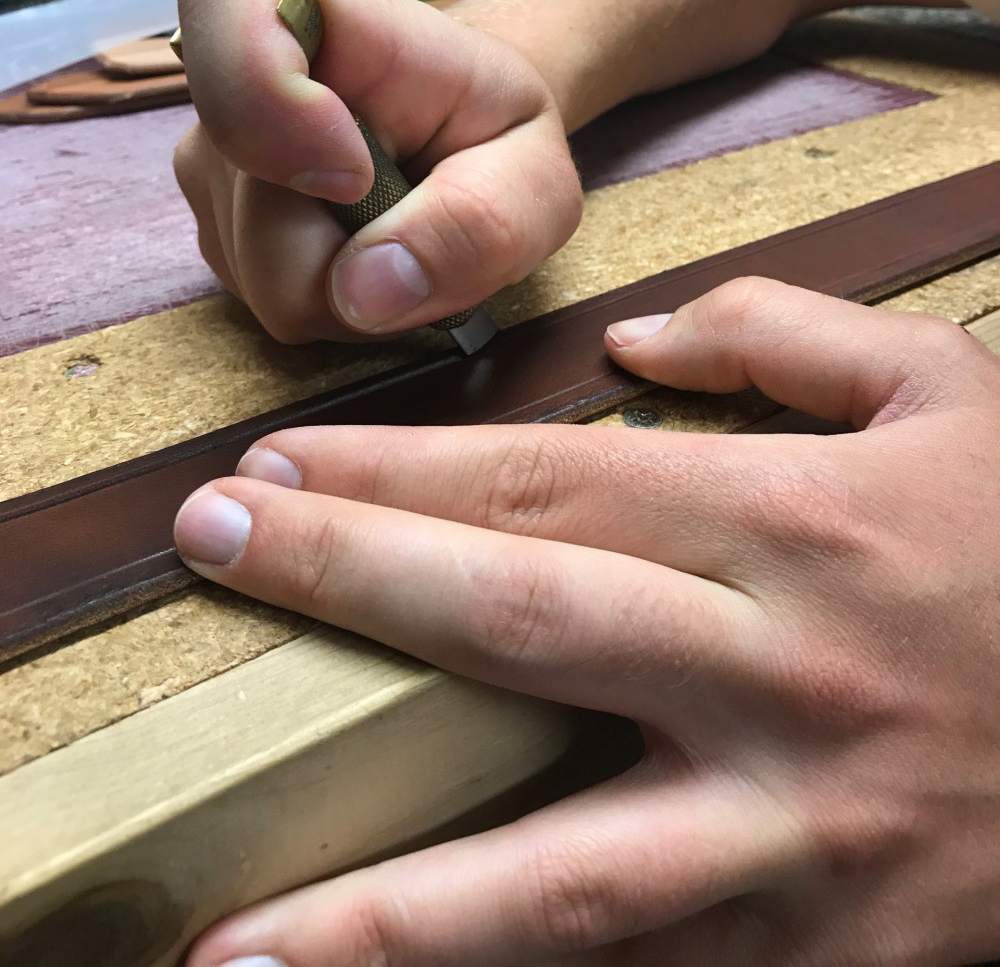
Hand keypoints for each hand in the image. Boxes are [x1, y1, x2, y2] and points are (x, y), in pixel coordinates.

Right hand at [172, 0, 580, 341]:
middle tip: (425, 219)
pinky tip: (360, 251)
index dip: (270, 103)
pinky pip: (265, 298)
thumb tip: (361, 294)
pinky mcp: (212, 226)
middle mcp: (235, 78)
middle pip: (262, 222)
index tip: (354, 175)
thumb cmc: (493, 131)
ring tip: (397, 231)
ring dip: (353, 284)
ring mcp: (211, 160)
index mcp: (319, 10)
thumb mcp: (535, 174)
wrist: (459, 134)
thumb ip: (479, 222)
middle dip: (362, 254)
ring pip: (266, 280)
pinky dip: (329, 297)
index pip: (225, 3)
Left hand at [175, 279, 999, 965]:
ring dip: (380, 914)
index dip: (392, 473)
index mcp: (795, 524)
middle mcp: (779, 675)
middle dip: (342, 583)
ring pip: (556, 882)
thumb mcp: (949, 397)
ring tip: (226, 946)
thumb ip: (787, 337)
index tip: (271, 467)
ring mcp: (801, 840)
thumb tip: (635, 343)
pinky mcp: (833, 959)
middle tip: (204, 550)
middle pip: (517, 625)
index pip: (544, 484)